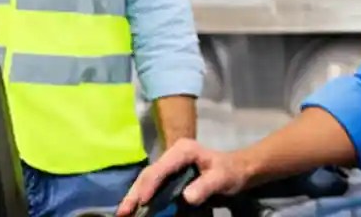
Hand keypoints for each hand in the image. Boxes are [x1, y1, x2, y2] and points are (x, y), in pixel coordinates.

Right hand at [116, 139, 249, 214]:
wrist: (237, 170)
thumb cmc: (230, 172)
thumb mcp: (221, 178)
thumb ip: (205, 186)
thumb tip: (186, 197)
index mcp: (182, 150)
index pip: (161, 168)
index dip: (150, 185)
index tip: (142, 201)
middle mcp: (171, 155)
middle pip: (148, 174)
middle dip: (134, 193)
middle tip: (123, 211)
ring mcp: (168, 164)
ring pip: (146, 179)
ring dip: (134, 196)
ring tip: (123, 212)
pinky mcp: (169, 174)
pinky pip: (152, 185)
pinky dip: (142, 196)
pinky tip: (135, 208)